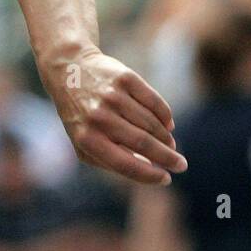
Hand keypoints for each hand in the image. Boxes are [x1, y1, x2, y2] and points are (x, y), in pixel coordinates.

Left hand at [42, 49, 185, 184]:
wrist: (69, 71)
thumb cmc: (81, 115)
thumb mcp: (84, 142)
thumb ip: (110, 161)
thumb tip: (149, 171)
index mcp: (87, 138)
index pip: (125, 164)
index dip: (149, 175)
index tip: (166, 179)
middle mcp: (99, 117)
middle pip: (144, 143)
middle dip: (168, 158)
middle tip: (181, 165)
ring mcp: (113, 97)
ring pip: (152, 124)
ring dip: (165, 138)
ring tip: (169, 144)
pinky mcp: (125, 79)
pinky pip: (155, 103)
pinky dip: (165, 116)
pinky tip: (166, 125)